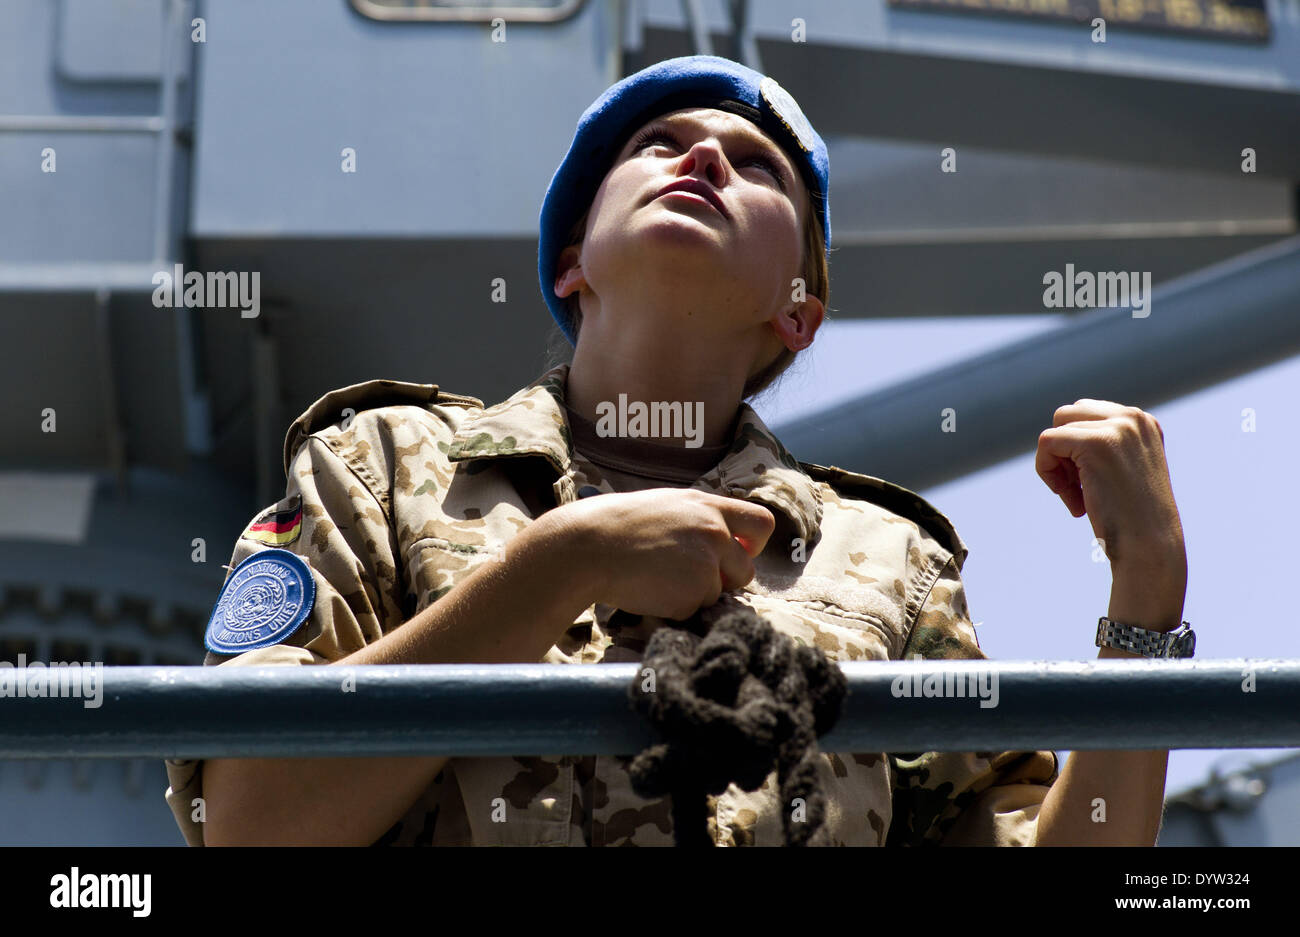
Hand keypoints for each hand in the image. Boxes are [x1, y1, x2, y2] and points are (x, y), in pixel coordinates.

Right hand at [550, 488, 774, 620]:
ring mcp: (706, 563)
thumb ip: (697, 521)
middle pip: (746, 570)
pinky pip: (693, 610)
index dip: (754, 544)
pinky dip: (675, 608)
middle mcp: (715, 532)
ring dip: (695, 595)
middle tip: (691, 580)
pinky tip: (649, 590)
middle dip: (726, 581)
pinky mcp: (693, 593)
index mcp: (708, 507)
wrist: (589, 545)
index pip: (761, 523)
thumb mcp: (667, 506)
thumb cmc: (618, 525)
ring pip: (717, 594)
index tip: (737, 552)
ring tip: (657, 579)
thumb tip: (719, 542)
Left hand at [1035, 399, 1185, 574]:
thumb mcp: (1121, 471)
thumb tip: (1055, 436)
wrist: (1149, 547)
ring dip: (1055, 466)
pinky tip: (1069, 498)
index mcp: (1142, 422)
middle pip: (1066, 415)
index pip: (1085, 414)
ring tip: (1076, 497)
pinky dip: (1046, 471)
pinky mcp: (1097, 442)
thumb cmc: (1131, 518)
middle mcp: (1133, 418)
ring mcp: (1118, 427)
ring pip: (1055, 428)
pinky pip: (1046, 442)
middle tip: (1077, 488)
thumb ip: (1100, 446)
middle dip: (1062, 452)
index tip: (1086, 482)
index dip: (1073, 449)